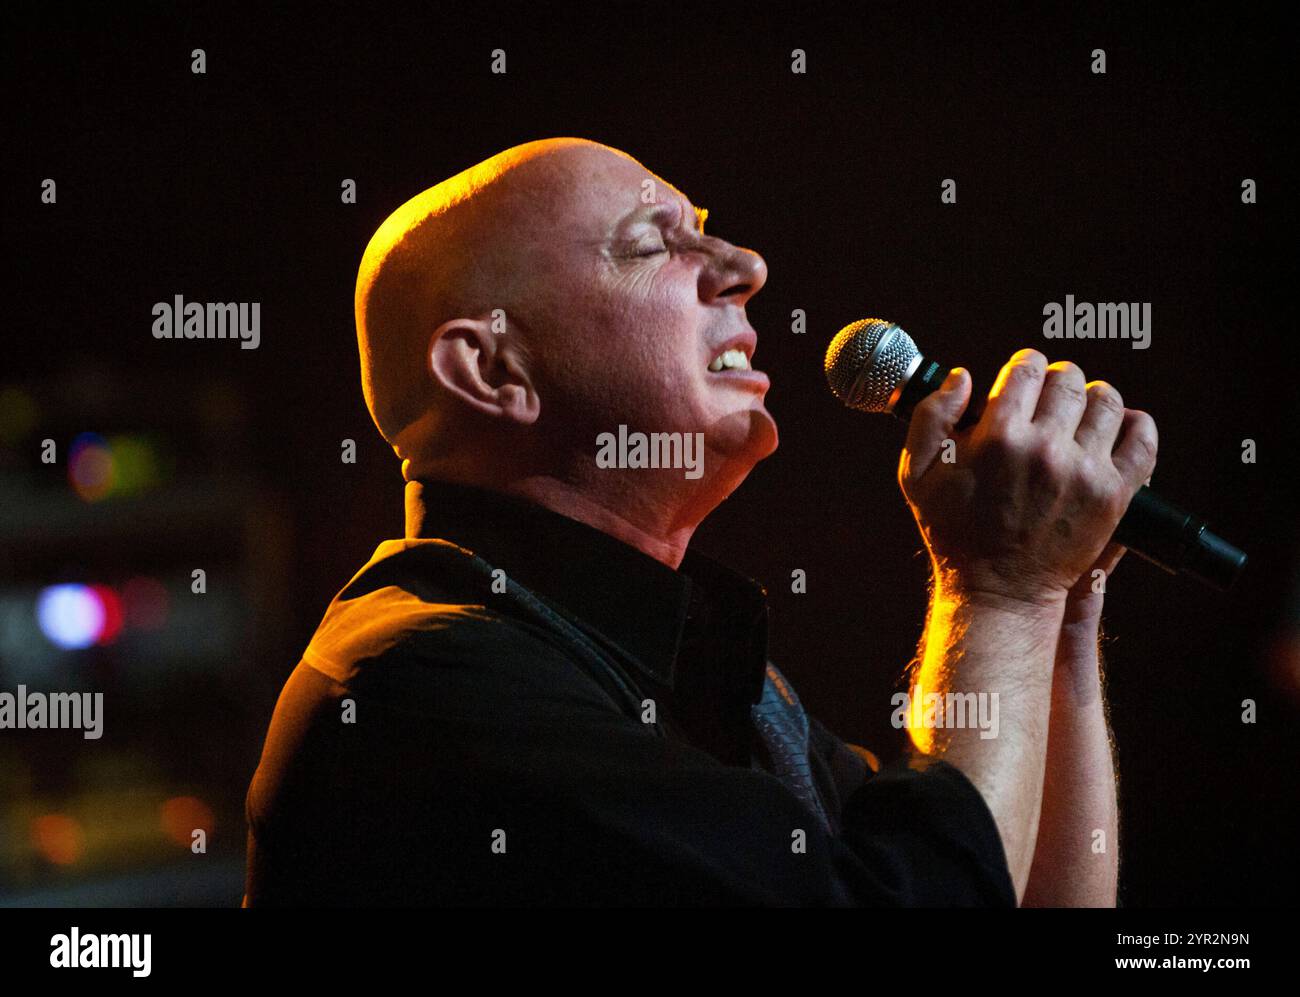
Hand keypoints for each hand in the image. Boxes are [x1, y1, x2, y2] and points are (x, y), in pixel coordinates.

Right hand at [898, 349, 1157, 608]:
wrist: (1000, 590)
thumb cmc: (954, 532)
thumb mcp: (918, 474)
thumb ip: (931, 416)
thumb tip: (962, 377)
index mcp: (998, 437)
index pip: (1027, 369)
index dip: (1023, 367)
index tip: (1021, 379)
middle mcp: (1045, 448)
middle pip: (1068, 380)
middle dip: (1055, 381)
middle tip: (1047, 399)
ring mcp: (1085, 471)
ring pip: (1106, 401)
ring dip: (1092, 399)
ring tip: (1079, 414)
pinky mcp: (1115, 494)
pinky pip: (1142, 438)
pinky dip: (1135, 424)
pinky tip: (1116, 429)